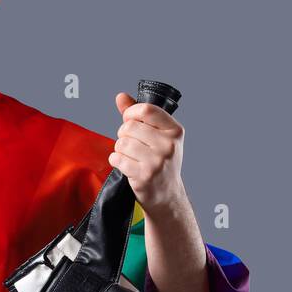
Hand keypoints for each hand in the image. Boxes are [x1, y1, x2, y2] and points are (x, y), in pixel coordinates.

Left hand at [110, 92, 187, 215]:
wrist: (166, 194)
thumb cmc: (160, 161)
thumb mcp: (157, 136)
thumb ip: (139, 115)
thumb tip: (121, 96)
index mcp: (174, 130)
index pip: (146, 110)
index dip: (130, 113)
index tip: (129, 120)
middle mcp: (168, 145)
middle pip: (129, 127)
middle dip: (123, 134)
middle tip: (131, 145)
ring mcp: (157, 161)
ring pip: (121, 143)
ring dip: (120, 149)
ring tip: (130, 156)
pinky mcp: (144, 176)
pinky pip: (117, 159)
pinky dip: (116, 161)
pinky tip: (126, 166)